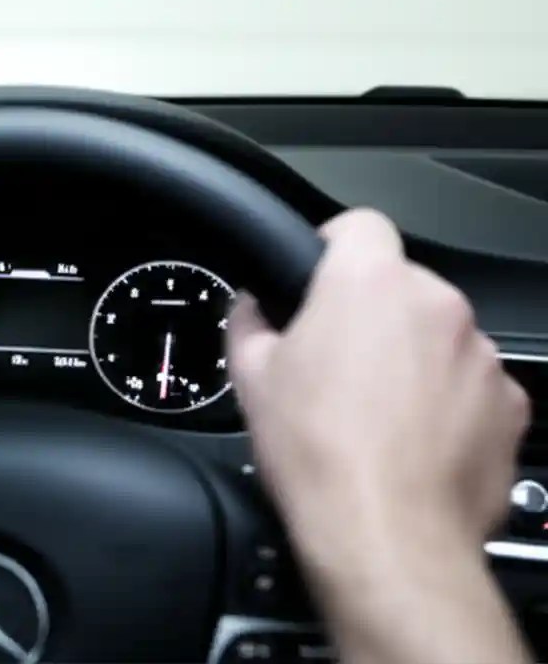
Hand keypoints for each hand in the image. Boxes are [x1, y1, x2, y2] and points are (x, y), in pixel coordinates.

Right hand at [226, 209, 528, 577]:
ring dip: (411, 361)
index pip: (359, 225)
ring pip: (438, 338)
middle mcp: (436, 306)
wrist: (384, 535)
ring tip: (372, 414)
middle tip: (334, 366)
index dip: (333, 249)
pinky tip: (410, 441)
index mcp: (367, 284)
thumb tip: (254, 308)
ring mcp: (481, 354)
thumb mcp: (250, 378)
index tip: (319, 280)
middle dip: (371, 317)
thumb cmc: (318, 456)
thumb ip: (250, 321)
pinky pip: (471, 386)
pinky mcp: (509, 402)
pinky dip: (446, 404)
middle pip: (401, 288)